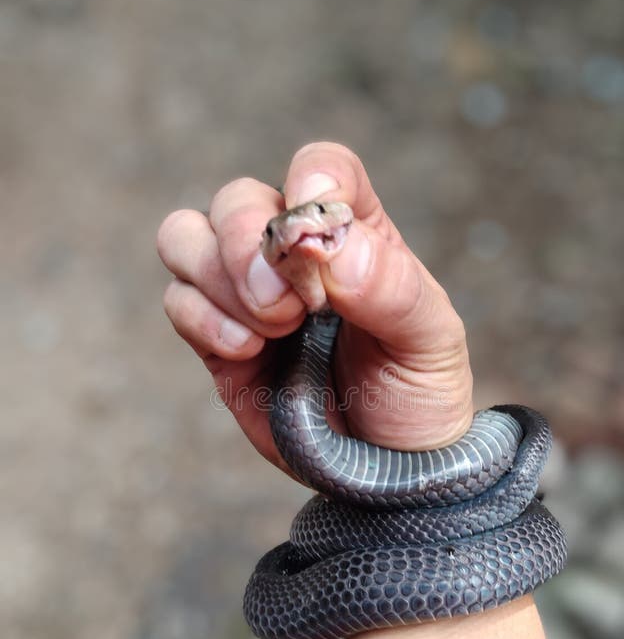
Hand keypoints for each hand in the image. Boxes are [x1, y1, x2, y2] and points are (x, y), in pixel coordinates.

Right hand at [157, 142, 472, 472]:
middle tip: (287, 306)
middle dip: (247, 241)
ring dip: (216, 272)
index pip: (321, 170)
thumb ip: (393, 290)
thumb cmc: (417, 391)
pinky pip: (177, 301)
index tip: (314, 226)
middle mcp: (293, 255)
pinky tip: (247, 350)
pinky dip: (201, 317)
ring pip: (185, 235)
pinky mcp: (218, 340)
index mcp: (353, 235)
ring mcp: (248, 295)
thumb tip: (332, 247)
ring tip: (270, 328)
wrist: (388, 468)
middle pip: (237, 198)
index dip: (311, 181)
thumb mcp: (431, 341)